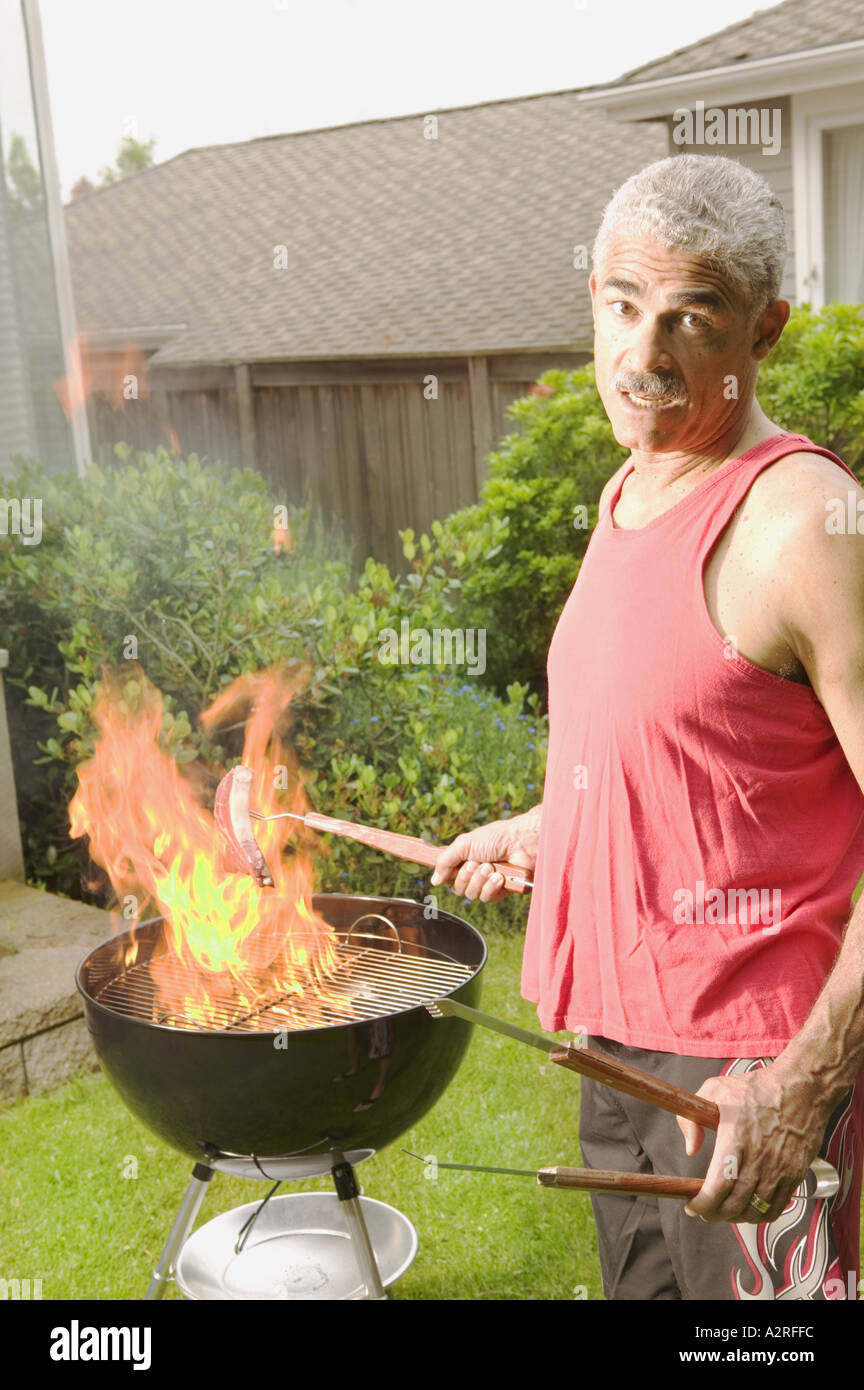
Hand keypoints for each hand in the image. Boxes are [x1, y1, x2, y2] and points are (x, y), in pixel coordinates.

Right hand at [430, 806, 539, 902]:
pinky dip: (491, 887)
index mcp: (465, 859)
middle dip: (466, 876)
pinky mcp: (501, 890)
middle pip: (457, 888)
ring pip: (471, 894)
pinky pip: (487, 898)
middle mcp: (475, 872)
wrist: (521, 842)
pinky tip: (499, 877)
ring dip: (479, 880)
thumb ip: (445, 861)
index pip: (448, 876)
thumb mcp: (464, 844)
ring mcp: (488, 882)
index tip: (451, 870)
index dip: (448, 875)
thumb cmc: (495, 838)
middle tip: (476, 863)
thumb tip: (434, 881)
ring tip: (490, 867)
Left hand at [677, 1065, 827, 1223]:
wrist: (802, 1088)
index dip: (703, 1203)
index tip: (692, 1206)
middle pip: (735, 1203)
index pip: (718, 1185)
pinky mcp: (796, 1174)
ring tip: (725, 1212)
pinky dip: (761, 1216)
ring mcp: (780, 1168)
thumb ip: (692, 1118)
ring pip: (755, 1210)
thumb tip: (690, 1148)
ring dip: (736, 1218)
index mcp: (736, 1138)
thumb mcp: (714, 1090)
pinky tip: (749, 1210)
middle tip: (705, 1212)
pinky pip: (777, 1207)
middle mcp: (759, 1158)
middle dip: (715, 1214)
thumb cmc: (757, 1088)